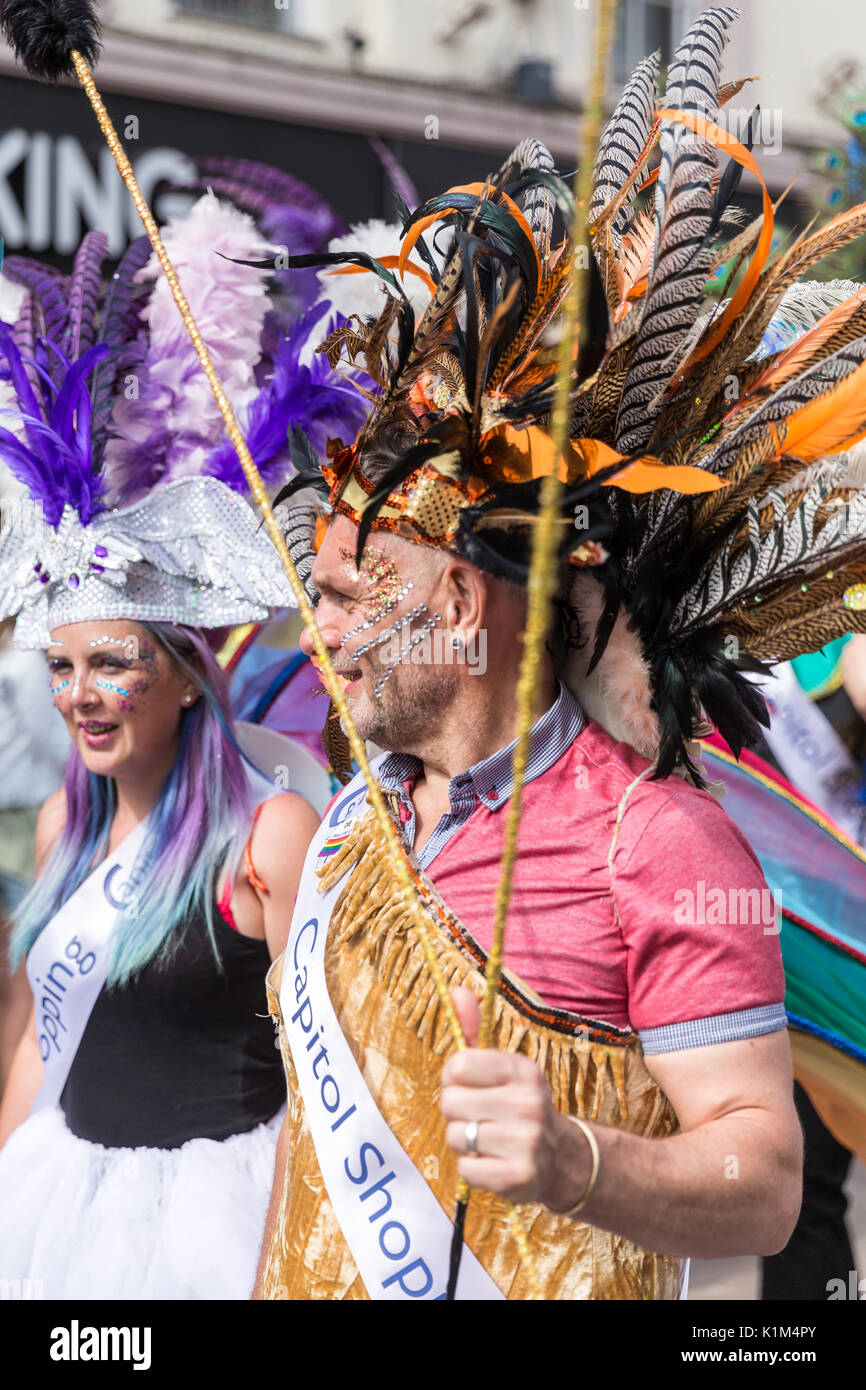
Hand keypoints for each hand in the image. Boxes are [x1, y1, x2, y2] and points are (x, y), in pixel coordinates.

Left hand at [440, 987, 592, 1210]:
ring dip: (465, 1142)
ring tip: (490, 1140)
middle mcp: (528, 1101)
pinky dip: (473, 1169)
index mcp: (521, 1069)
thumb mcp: (502, 1067)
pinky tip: (494, 1162)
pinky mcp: (518, 1176)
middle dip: (458, 1112)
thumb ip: (475, 1029)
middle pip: (450, 1102)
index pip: (457, 1065)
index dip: (454, 1079)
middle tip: (483, 1117)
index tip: (471, 1086)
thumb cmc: (518, 1105)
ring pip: (456, 1136)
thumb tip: (456, 990)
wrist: (560, 1160)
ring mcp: (525, 1141)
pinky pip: (465, 1169)